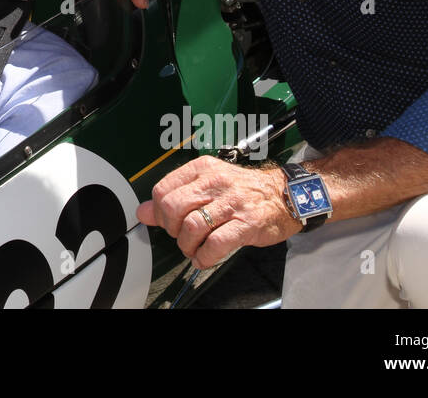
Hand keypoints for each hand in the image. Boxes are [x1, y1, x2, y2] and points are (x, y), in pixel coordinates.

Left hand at [137, 157, 297, 268]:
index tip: (166, 222)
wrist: (284, 194)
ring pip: (192, 227)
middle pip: (173, 208)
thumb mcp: (206, 184)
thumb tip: (143, 211)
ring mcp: (231, 203)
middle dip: (171, 229)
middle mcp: (215, 183)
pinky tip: (205, 258)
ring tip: (194, 249)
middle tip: (181, 235)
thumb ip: (174, 196)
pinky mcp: (247, 224)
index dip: (158, 213)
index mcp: (202, 169)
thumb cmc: (243, 191)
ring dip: (187, 246)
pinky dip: (205, 257)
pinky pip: (216, 244)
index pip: (163, 189)